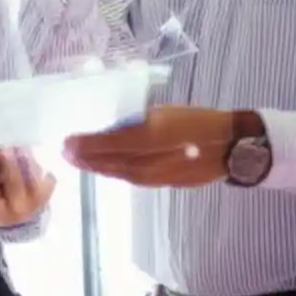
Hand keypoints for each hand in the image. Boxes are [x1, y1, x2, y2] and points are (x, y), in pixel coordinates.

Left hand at [62, 105, 239, 186]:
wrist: (230, 147)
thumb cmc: (198, 122)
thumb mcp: (166, 112)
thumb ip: (138, 118)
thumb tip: (113, 122)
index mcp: (147, 137)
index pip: (107, 143)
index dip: (85, 144)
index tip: (66, 141)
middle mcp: (147, 161)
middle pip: (108, 161)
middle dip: (84, 157)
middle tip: (65, 151)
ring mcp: (153, 176)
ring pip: (117, 172)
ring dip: (96, 167)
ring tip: (78, 161)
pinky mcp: (160, 183)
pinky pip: (131, 178)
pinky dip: (114, 172)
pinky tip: (106, 168)